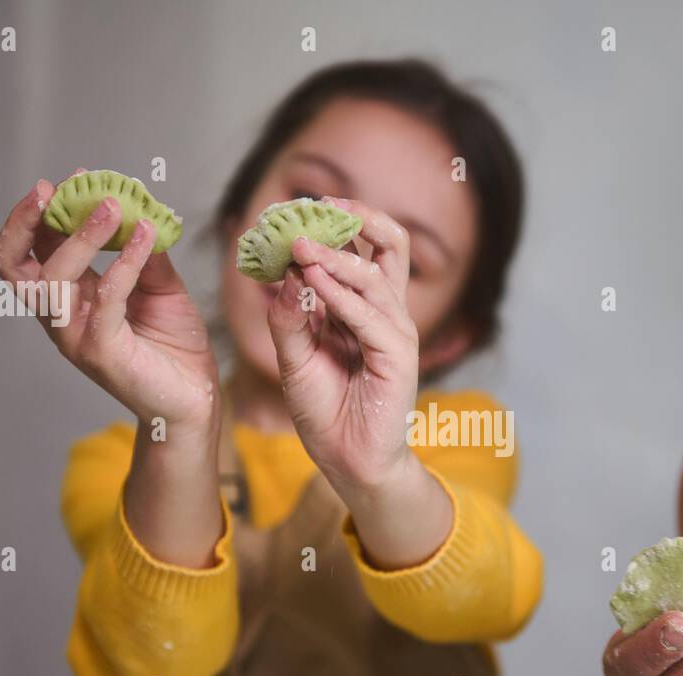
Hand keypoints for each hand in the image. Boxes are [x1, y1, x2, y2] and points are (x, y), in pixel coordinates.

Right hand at [0, 175, 217, 432]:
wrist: (196, 398)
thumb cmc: (173, 346)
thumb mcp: (160, 286)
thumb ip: (144, 253)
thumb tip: (136, 214)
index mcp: (69, 298)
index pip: (33, 251)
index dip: (41, 214)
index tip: (69, 179)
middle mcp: (62, 317)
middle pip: (15, 267)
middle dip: (25, 222)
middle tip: (53, 189)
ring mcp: (77, 336)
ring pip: (54, 279)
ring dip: (80, 235)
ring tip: (112, 204)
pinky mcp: (102, 352)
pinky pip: (106, 297)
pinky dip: (124, 262)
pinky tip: (146, 236)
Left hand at [266, 197, 418, 492]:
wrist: (349, 463)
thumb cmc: (327, 412)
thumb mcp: (294, 358)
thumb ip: (290, 317)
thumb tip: (283, 274)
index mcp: (363, 309)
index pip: (360, 249)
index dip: (333, 224)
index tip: (294, 209)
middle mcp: (385, 313)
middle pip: (388, 245)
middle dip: (356, 217)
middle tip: (316, 204)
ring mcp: (395, 333)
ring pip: (374, 275)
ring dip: (335, 255)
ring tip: (298, 243)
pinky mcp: (398, 357)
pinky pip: (369, 316)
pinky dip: (340, 295)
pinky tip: (312, 280)